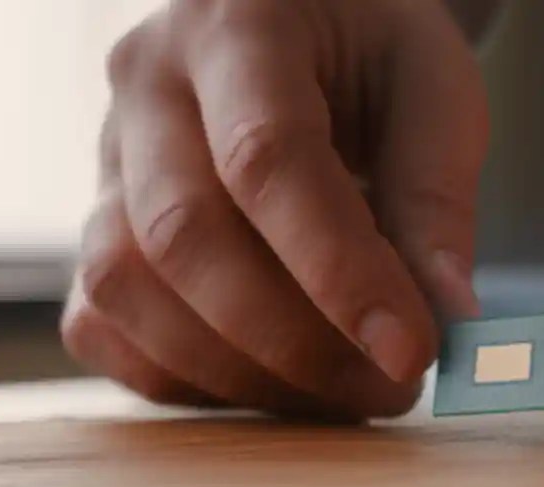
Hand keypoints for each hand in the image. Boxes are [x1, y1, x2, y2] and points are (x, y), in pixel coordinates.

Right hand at [63, 0, 486, 418]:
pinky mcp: (96, 226)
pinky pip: (102, 325)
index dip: (339, 272)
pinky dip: (186, 379)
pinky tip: (276, 384)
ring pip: (125, 289)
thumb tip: (448, 316)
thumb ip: (438, 197)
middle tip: (393, 387)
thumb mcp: (435, 90)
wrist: (309, 25)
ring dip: (242, 373)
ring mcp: (104, 159)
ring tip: (347, 392)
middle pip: (183, 236)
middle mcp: (147, 84)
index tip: (411, 352)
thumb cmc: (375, 53)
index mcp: (237, 23)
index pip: (268, 159)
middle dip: (295, 342)